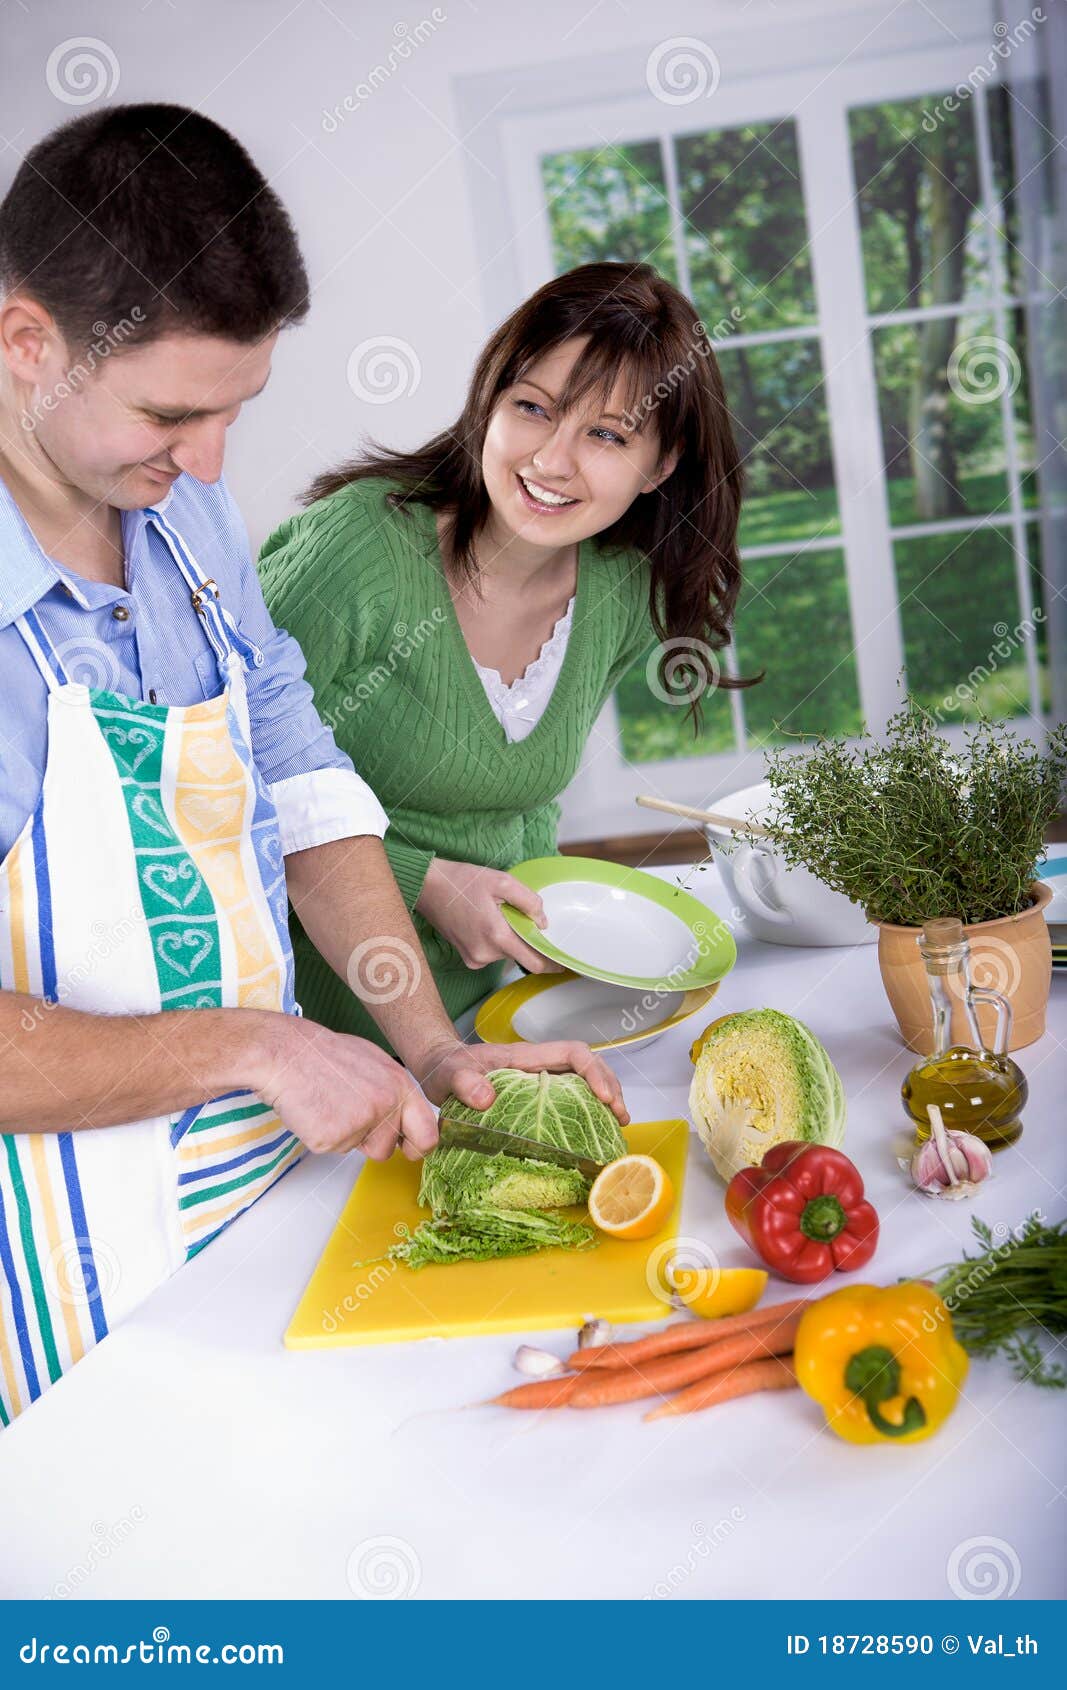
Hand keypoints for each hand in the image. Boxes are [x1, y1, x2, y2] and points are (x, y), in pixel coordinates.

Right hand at [248, 1014, 438, 1160]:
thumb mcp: (373, 1063)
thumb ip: (392, 1092)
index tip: (407, 1147)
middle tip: (354, 1122)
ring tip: (330, 1107)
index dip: (416, 1146)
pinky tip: (315, 1111)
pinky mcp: (335, 1137)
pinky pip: (332, 1149)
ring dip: (346, 1138)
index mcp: (401, 1085)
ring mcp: (362, 1122)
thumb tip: (402, 1116)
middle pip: (389, 1149)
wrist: (287, 1052)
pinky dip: (322, 1136)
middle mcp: (387, 1105)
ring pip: (359, 1150)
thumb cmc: (324, 1055)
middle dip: (375, 1145)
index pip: (428, 1134)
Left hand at [411, 1037, 629, 1126]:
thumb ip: (464, 1081)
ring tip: (617, 1123)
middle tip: (621, 1116)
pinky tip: (593, 1131)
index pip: (573, 1053)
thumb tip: (485, 1097)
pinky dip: (586, 1111)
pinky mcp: (534, 1097)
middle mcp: (539, 1065)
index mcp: (527, 1056)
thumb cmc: (446, 1068)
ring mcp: (539, 1080)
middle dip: (609, 1086)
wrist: (438, 1070)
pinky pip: (569, 1098)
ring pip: (583, 1081)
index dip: (594, 1071)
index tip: (604, 1097)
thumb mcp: (450, 1074)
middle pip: (587, 1066)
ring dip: (604, 1098)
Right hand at [415, 858, 560, 974]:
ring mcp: (473, 957)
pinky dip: (494, 939)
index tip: (562, 963)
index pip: (533, 962)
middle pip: (519, 955)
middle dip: (524, 939)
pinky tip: (483, 919)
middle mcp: (485, 954)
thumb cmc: (462, 881)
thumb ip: (529, 902)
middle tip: (518, 916)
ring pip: (505, 952)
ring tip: (494, 912)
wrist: (427, 886)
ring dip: (507, 936)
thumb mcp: (502, 881)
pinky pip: (491, 951)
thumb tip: (542, 922)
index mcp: (496, 937)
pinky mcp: (466, 956)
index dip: (550, 963)